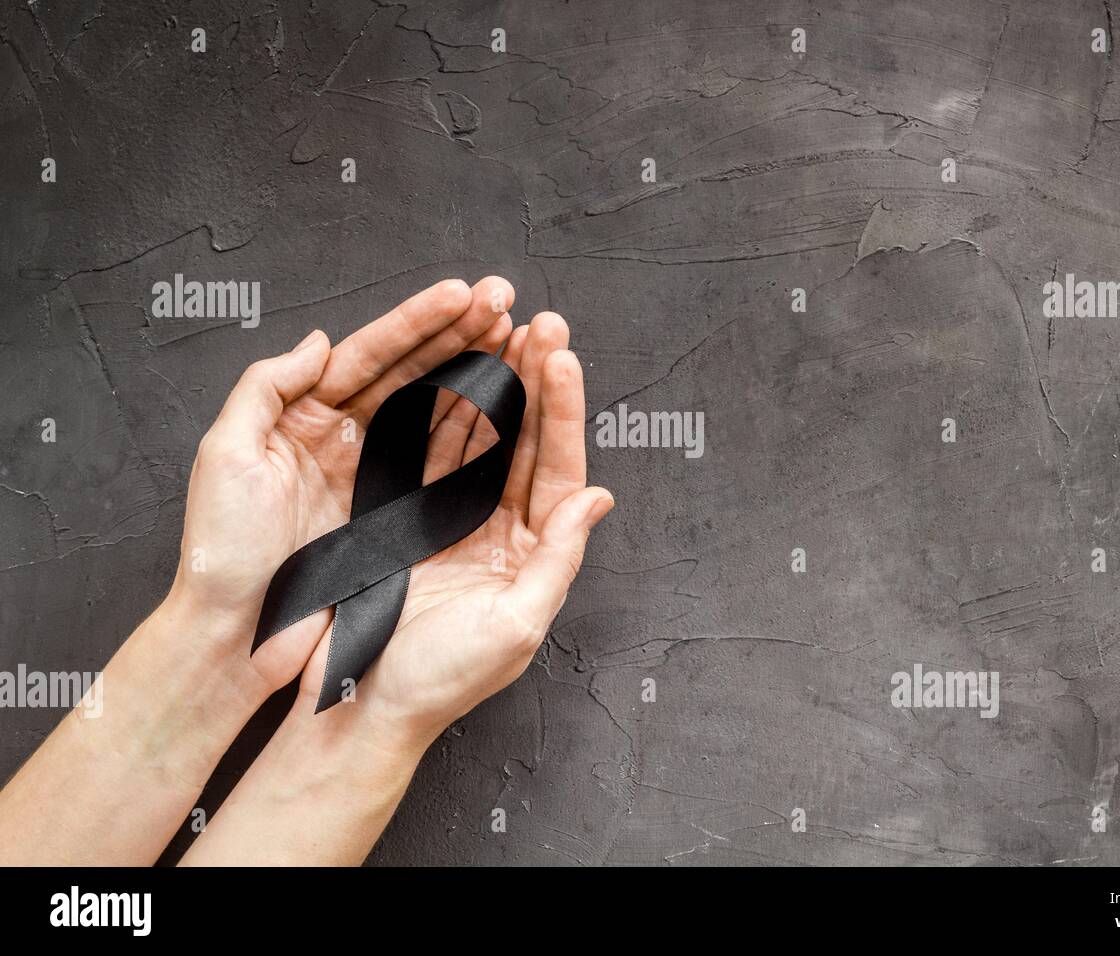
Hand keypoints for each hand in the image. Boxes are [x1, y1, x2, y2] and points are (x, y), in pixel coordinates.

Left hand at [170, 277, 514, 691]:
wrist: (238, 634)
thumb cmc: (224, 550)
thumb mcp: (225, 457)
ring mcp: (373, 476)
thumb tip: (321, 341)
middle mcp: (343, 437)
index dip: (419, 322)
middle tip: (505, 303)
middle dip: (460, 334)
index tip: (465, 296)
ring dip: (476, 374)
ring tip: (519, 342)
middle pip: (412, 372)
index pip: (370, 354)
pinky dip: (477, 432)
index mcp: (302, 415)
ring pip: (434, 410)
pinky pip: (443, 463)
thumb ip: (265, 388)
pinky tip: (509, 407)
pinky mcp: (394, 515)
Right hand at [296, 310, 613, 748]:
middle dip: (533, 379)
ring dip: (492, 383)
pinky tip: (448, 367)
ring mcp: (452, 518)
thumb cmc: (440, 681)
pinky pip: (429, 450)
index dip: (562, 410)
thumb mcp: (514, 626)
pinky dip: (440, 409)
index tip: (560, 354)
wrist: (362, 707)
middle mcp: (499, 529)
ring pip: (480, 435)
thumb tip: (599, 498)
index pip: (559, 467)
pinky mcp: (406, 515)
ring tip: (500, 327)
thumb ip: (558, 560)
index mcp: (533, 554)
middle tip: (538, 321)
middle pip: (525, 440)